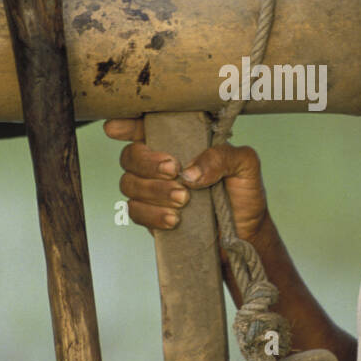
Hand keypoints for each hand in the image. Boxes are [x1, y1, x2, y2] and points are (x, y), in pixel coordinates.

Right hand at [103, 118, 270, 243]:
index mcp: (181, 142)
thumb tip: (189, 172)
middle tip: (174, 171)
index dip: (127, 124)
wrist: (245, 235)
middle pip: (130, 156)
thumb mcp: (245, 165)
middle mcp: (162, 163)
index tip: (115, 128)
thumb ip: (221, 157)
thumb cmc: (244, 194)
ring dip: (154, 191)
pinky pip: (135, 212)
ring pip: (129, 184)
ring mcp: (154, 190)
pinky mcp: (152, 216)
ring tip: (183, 200)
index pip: (147, 127)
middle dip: (147, 163)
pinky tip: (174, 220)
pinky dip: (152, 215)